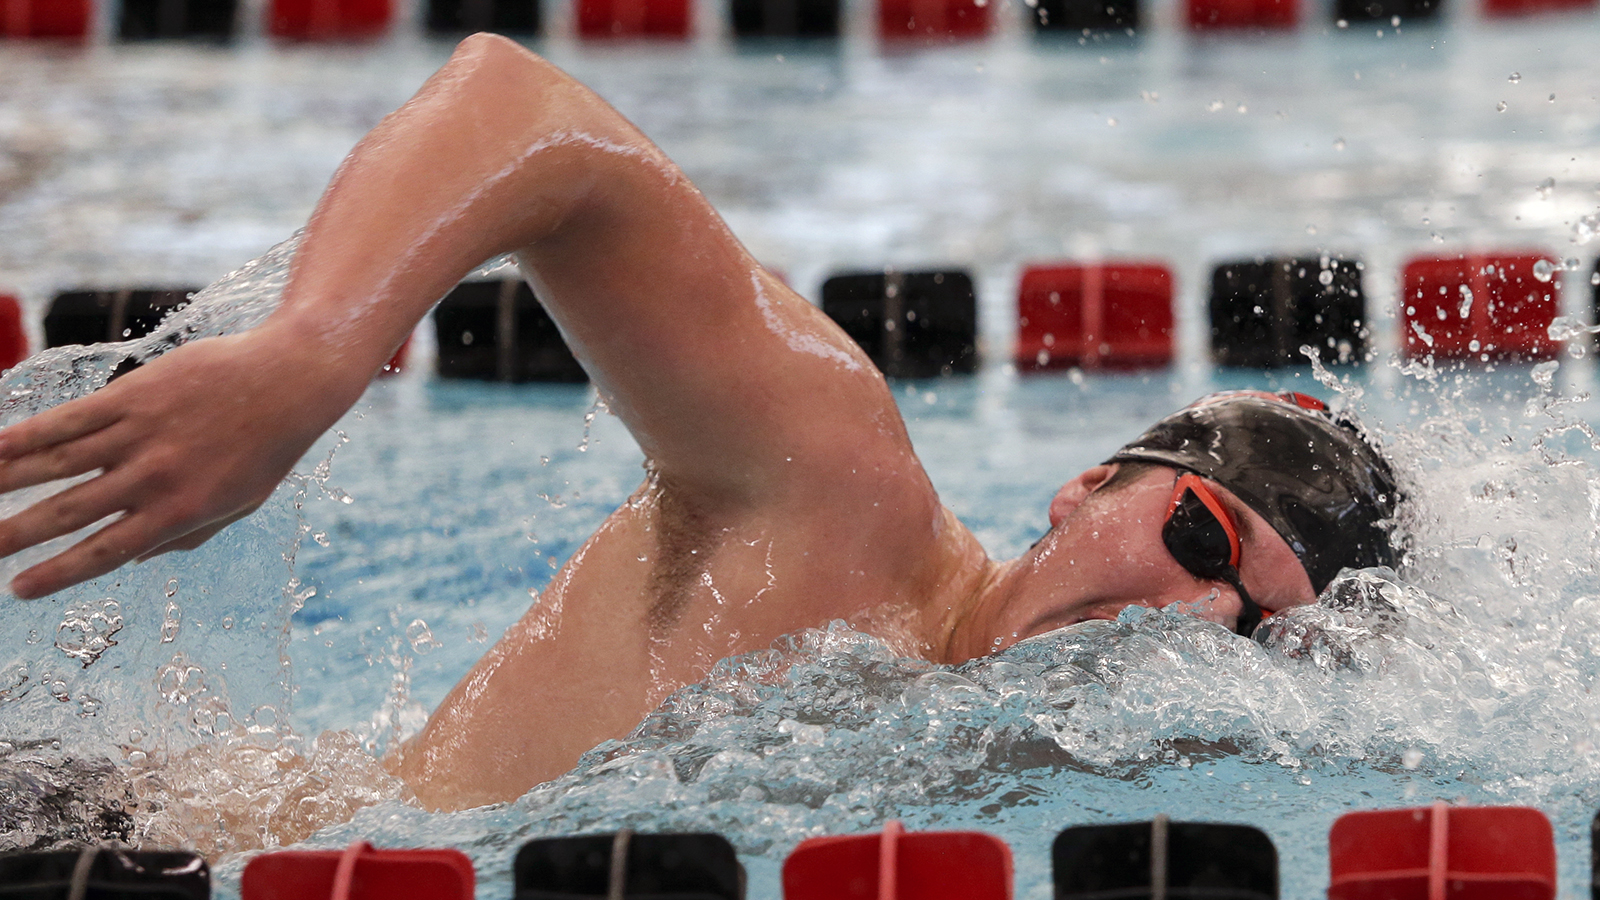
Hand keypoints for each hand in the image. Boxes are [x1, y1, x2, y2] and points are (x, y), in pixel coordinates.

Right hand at [0, 327, 361, 597]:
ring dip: (4, 484)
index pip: (105, 552)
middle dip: (14, 537)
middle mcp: (152, 477)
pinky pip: (68, 419)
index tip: (19, 591)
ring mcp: (139, 434)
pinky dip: (25, 436)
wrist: (289, 380)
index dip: (58, 574)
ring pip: (55, 465)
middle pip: (67, 513)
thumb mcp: (241, 505)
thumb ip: (187, 536)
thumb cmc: (268, 446)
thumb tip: (133, 558)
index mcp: (180, 512)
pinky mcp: (132, 395)